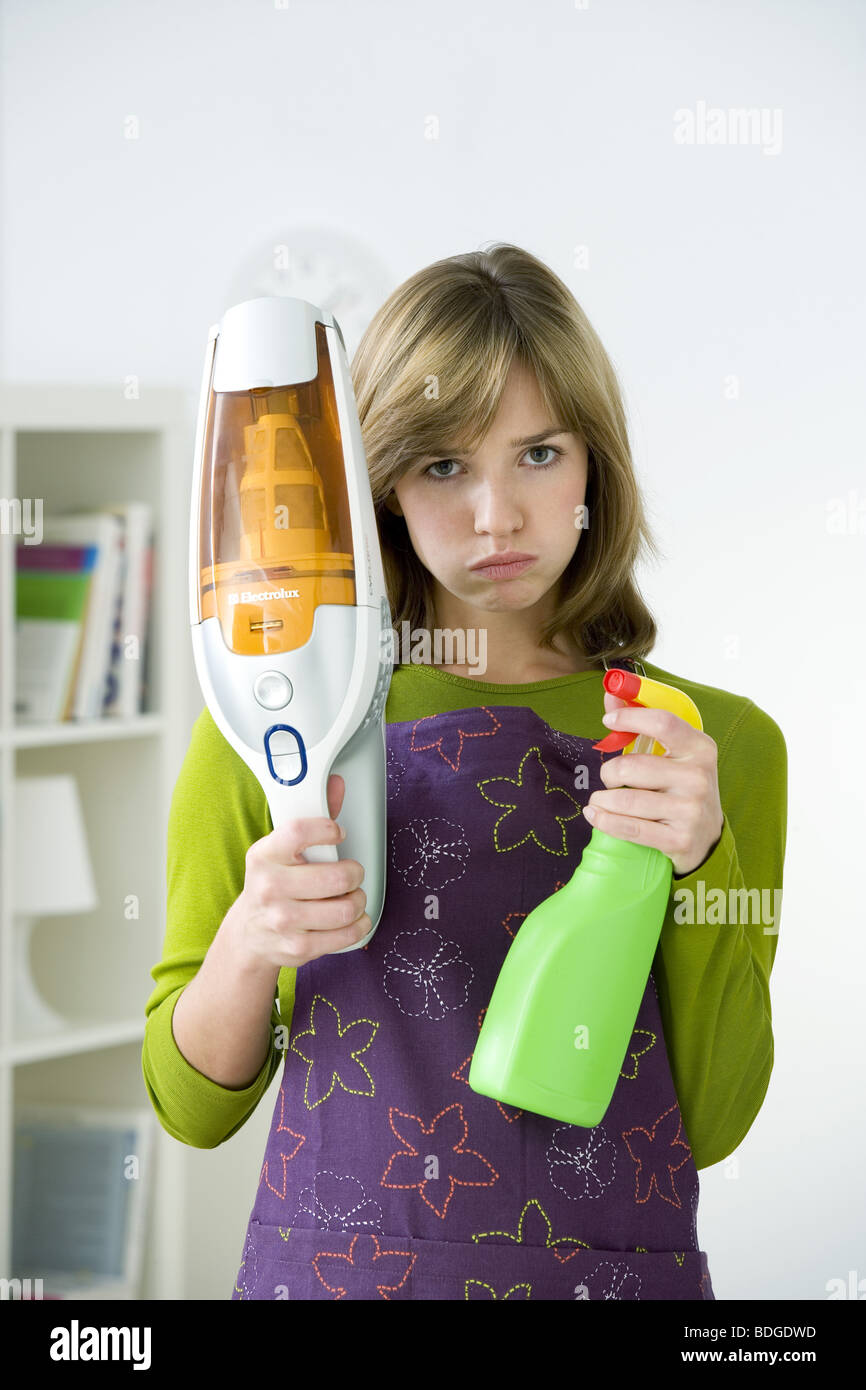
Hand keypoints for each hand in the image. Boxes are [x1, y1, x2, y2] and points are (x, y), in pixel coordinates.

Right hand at [236, 774, 371, 967]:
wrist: (249, 934)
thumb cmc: (273, 884)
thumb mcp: (281, 849)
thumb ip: (313, 819)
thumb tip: (336, 783)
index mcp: (264, 856)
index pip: (299, 831)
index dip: (328, 829)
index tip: (338, 834)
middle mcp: (270, 888)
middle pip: (337, 877)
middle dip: (354, 873)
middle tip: (351, 873)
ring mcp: (283, 921)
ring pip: (347, 908)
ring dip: (359, 900)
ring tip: (351, 896)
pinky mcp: (298, 948)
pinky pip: (347, 934)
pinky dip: (359, 924)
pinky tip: (352, 918)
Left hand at [585, 690, 724, 876]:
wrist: (706, 837)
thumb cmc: (681, 787)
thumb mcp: (674, 753)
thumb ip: (641, 723)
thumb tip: (611, 695)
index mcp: (700, 748)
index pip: (662, 723)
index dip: (630, 718)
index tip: (608, 721)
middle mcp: (698, 777)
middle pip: (633, 767)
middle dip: (609, 772)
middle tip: (608, 778)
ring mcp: (690, 810)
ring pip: (626, 800)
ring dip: (602, 800)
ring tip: (599, 800)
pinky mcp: (679, 839)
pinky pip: (630, 827)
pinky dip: (604, 821)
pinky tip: (595, 815)